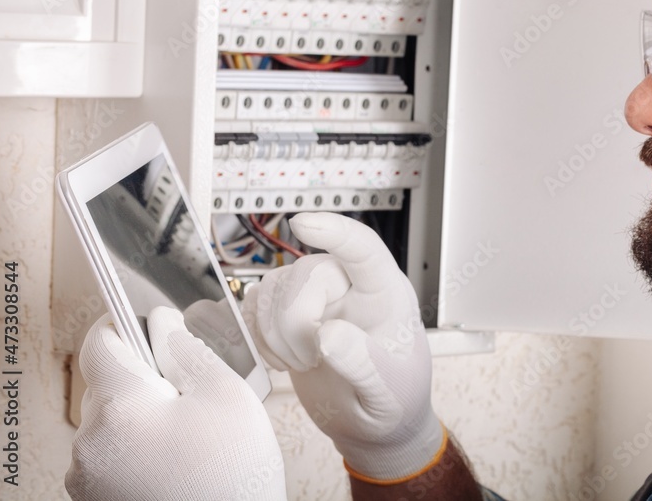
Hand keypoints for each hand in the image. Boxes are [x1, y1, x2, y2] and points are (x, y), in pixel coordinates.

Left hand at [66, 307, 285, 500]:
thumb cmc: (233, 475)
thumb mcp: (227, 393)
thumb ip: (188, 349)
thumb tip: (164, 325)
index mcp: (120, 409)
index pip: (101, 343)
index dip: (125, 324)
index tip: (149, 323)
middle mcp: (89, 444)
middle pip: (107, 384)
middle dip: (143, 378)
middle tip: (189, 392)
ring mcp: (88, 478)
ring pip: (109, 421)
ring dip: (140, 415)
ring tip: (188, 435)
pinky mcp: (96, 500)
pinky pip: (109, 455)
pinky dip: (135, 447)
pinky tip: (174, 459)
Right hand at [241, 212, 444, 482]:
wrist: (374, 425)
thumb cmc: (395, 400)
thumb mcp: (388, 392)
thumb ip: (362, 364)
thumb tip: (327, 335)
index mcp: (386, 294)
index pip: (363, 248)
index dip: (334, 232)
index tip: (301, 224)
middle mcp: (352, 287)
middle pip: (306, 273)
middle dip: (294, 321)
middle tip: (307, 362)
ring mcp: (319, 299)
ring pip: (275, 286)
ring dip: (272, 331)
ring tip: (299, 364)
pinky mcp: (290, 317)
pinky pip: (257, 305)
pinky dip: (256, 334)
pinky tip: (278, 360)